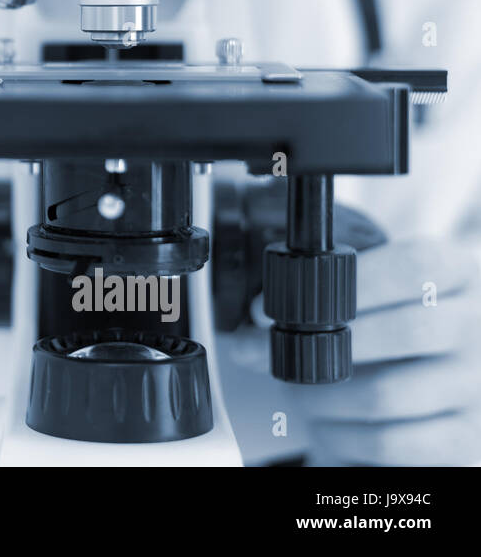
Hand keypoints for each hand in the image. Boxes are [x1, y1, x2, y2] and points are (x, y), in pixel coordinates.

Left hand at [221, 237, 480, 464]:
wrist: (423, 401)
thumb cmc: (386, 337)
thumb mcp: (363, 299)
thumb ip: (310, 295)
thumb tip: (250, 322)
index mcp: (455, 276)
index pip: (415, 265)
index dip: (350, 282)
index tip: (282, 305)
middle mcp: (476, 328)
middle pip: (405, 330)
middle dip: (324, 344)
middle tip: (283, 350)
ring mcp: (475, 387)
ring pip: (385, 393)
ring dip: (321, 397)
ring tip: (302, 391)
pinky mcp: (463, 441)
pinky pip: (389, 442)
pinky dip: (341, 435)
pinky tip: (329, 423)